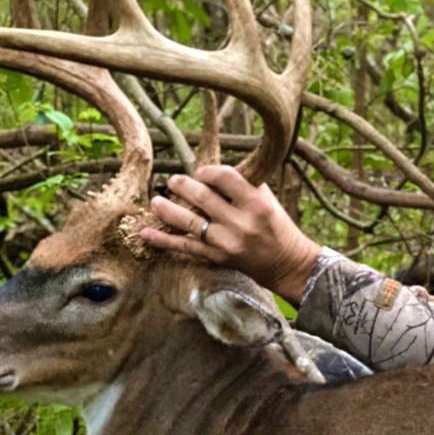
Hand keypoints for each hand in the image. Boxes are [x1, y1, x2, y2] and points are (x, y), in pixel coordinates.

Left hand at [142, 165, 322, 304]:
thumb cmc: (277, 226)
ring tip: (155, 201)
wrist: (287, 264)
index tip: (201, 173)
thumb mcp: (266, 200)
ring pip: (188, 222)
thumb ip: (242, 185)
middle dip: (182, 186)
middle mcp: (241, 222)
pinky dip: (164, 241)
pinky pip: (185, 247)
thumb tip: (210, 173)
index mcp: (256, 203)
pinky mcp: (218, 258)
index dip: (206, 171)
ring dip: (167, 209)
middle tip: (172, 182)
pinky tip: (146, 233)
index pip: (223, 177)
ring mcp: (227, 243)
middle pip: (202, 197)